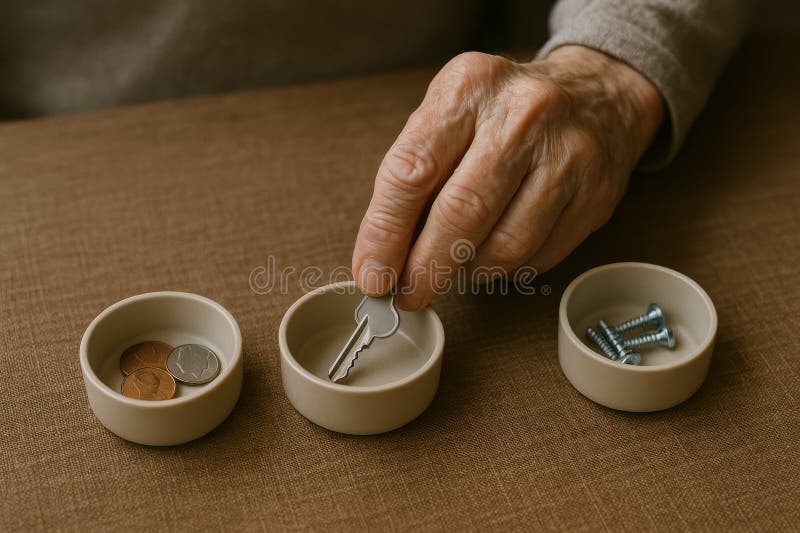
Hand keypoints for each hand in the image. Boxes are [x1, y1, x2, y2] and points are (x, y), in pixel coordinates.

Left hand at [352, 45, 663, 309]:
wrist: (596, 97)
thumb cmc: (502, 115)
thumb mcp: (449, 116)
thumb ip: (414, 176)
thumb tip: (382, 257)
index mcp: (468, 88)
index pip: (411, 171)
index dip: (384, 234)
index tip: (372, 276)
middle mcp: (521, 115)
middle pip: (461, 213)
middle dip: (426, 268)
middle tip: (408, 294)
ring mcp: (567, 154)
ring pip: (506, 244)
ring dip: (469, 271)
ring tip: (455, 269)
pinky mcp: (596, 194)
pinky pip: (540, 255)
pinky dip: (506, 269)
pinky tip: (494, 256)